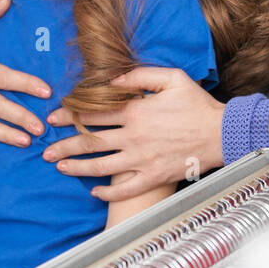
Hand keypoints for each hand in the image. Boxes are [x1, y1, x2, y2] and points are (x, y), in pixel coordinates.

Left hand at [43, 67, 224, 200]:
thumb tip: (113, 79)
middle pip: (90, 141)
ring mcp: (142, 159)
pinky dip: (107, 192)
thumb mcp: (172, 78)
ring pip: (101, 166)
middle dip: (64, 145)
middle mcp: (134, 137)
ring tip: (59, 167)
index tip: (54, 118)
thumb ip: (140, 75)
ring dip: (76, 167)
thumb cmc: (198, 104)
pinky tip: (93, 191)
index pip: (94, 113)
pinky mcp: (153, 176)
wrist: (222, 133)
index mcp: (136, 111)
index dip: (70, 115)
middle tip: (46, 150)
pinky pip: (125, 188)